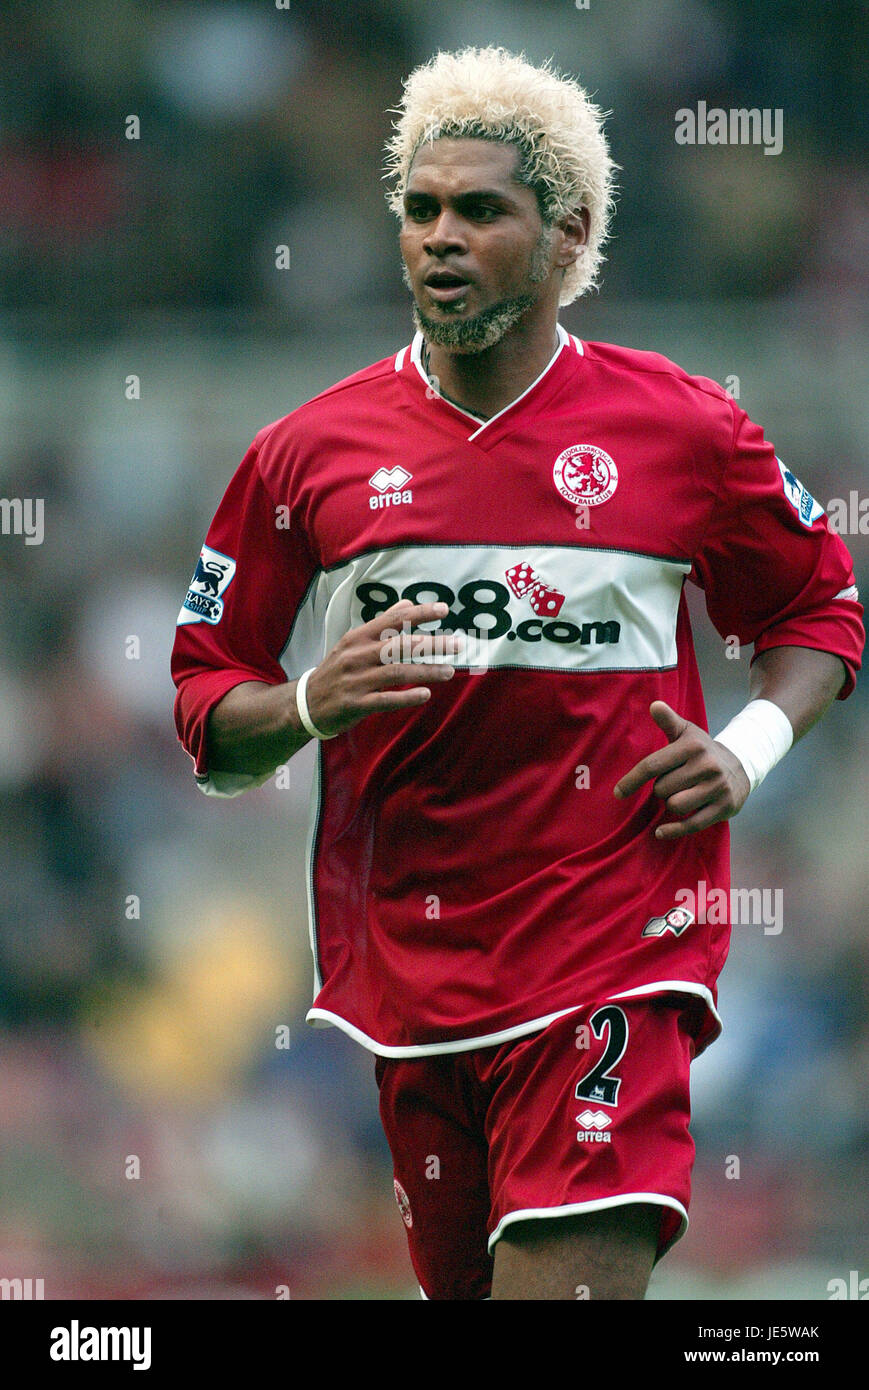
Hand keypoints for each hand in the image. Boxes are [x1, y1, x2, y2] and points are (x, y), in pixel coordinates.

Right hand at [304, 599, 461, 736]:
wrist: (306, 702)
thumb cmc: (337, 669)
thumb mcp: (354, 642)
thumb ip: (383, 623)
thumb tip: (408, 603)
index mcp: (359, 637)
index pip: (394, 620)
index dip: (420, 613)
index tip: (445, 609)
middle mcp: (358, 655)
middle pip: (400, 646)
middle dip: (432, 644)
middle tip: (458, 644)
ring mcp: (356, 680)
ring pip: (397, 673)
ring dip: (426, 671)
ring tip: (449, 671)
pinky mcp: (355, 704)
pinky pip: (385, 700)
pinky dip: (406, 697)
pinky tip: (425, 695)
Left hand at [613, 700, 750, 840]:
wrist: (741, 766)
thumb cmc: (702, 750)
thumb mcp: (687, 733)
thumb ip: (668, 721)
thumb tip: (654, 705)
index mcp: (693, 746)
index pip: (653, 765)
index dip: (632, 780)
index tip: (618, 792)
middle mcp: (707, 766)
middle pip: (662, 789)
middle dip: (661, 789)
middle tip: (674, 782)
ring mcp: (717, 788)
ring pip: (674, 805)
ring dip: (671, 804)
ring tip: (681, 794)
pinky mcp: (724, 808)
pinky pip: (692, 824)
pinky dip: (673, 830)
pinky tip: (660, 832)